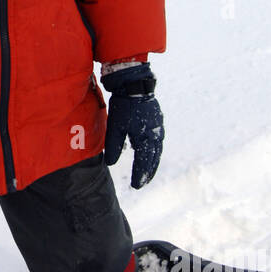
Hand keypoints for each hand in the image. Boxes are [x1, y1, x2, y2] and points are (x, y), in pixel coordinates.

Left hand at [101, 63, 163, 188]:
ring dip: (152, 163)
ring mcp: (159, 127)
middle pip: (153, 159)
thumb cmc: (124, 106)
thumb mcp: (115, 127)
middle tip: (142, 183)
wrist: (135, 85)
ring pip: (157, 151)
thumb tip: (111, 163)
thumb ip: (114, 146)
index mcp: (146, 138)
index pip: (143, 162)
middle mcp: (156, 134)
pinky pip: (157, 141)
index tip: (136, 186)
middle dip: (148, 172)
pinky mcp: (157, 121)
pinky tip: (147, 153)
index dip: (140, 175)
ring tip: (146, 173)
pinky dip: (153, 151)